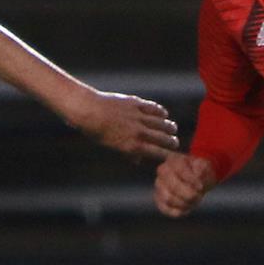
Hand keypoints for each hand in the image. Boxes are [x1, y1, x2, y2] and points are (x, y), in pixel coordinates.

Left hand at [64, 89, 178, 161]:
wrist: (88, 110)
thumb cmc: (96, 131)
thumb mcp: (111, 146)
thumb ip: (127, 153)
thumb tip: (137, 160)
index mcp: (132, 146)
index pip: (157, 153)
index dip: (167, 155)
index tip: (172, 156)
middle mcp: (138, 132)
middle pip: (163, 138)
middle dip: (172, 142)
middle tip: (175, 143)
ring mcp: (138, 117)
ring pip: (162, 123)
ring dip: (169, 127)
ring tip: (172, 129)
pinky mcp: (136, 104)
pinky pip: (154, 108)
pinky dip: (161, 112)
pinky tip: (164, 114)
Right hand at [153, 153, 216, 217]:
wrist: (196, 178)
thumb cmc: (200, 171)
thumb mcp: (205, 166)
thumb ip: (201, 168)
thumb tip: (197, 177)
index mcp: (173, 161)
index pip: (181, 172)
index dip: (192, 181)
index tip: (201, 187)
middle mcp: (162, 172)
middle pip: (174, 187)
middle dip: (189, 195)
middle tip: (198, 196)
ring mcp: (159, 186)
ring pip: (169, 199)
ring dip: (184, 204)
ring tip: (194, 202)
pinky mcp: (158, 199)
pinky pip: (165, 209)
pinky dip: (178, 212)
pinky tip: (187, 209)